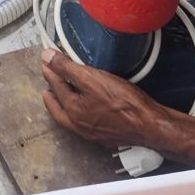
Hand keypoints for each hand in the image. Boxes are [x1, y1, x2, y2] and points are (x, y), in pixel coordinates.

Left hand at [41, 51, 168, 149]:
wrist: (149, 125)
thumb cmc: (123, 102)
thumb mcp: (92, 79)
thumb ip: (67, 69)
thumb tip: (46, 58)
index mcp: (72, 111)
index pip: (56, 86)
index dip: (50, 71)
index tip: (46, 61)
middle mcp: (78, 126)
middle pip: (58, 109)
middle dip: (51, 94)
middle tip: (47, 84)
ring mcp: (92, 134)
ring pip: (70, 118)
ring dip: (63, 105)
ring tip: (62, 95)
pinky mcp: (105, 136)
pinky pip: (84, 124)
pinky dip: (78, 114)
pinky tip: (85, 109)